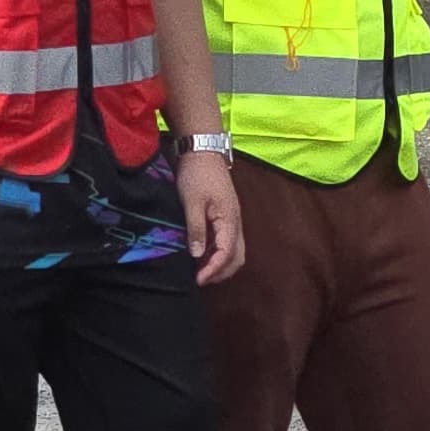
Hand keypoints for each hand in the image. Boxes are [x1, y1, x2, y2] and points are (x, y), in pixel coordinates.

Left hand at [180, 154, 245, 284]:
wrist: (202, 151)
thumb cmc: (197, 175)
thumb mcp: (192, 202)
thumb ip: (196, 229)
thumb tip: (197, 256)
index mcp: (230, 220)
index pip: (227, 253)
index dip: (213, 270)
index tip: (198, 280)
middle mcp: (235, 222)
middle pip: (237, 257)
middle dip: (221, 272)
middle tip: (200, 280)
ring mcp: (232, 220)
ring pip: (234, 251)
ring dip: (220, 264)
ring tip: (200, 271)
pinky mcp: (226, 216)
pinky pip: (227, 242)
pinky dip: (217, 254)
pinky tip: (202, 255)